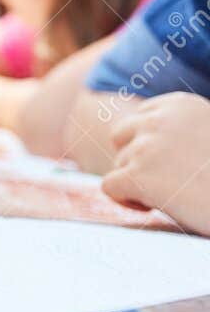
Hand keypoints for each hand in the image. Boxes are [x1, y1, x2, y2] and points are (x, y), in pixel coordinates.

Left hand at [102, 92, 209, 234]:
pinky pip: (110, 187)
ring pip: (119, 163)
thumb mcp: (208, 133)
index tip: (170, 162)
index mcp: (180, 104)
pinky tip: (152, 207)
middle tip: (164, 179)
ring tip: (172, 194)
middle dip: (135, 157)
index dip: (149, 143)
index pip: (140, 118)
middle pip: (121, 136)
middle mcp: (159, 120)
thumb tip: (152, 144)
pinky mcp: (137, 176)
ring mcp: (146, 147)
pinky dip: (125, 200)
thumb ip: (182, 130)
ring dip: (137, 181)